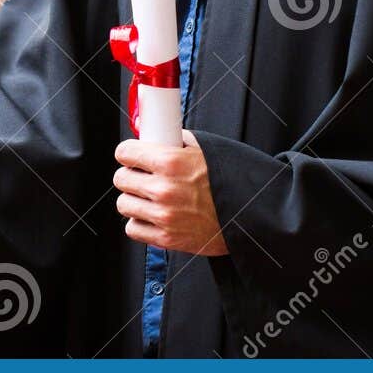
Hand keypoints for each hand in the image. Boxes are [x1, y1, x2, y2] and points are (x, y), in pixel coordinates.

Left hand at [112, 130, 227, 255]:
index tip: (131, 156)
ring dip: (134, 201)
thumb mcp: (205, 150)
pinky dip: (141, 223)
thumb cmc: (230, 183)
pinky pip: (133, 229)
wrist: (251, 216)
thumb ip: (176, 140)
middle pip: (121, 179)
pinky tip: (153, 216)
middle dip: (131, 176)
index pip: (125, 152)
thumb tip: (157, 133)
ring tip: (150, 199)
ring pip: (124, 204)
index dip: (128, 153)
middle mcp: (164, 189)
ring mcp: (164, 215)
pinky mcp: (166, 238)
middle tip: (143, 177)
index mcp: (171, 162)